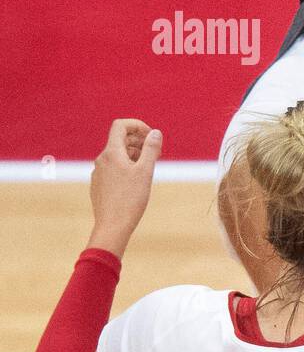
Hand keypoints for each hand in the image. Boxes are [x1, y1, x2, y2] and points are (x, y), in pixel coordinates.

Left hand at [88, 120, 162, 257]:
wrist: (112, 225)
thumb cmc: (130, 199)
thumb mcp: (145, 171)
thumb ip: (150, 149)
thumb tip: (155, 133)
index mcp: (112, 153)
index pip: (120, 126)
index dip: (137, 125)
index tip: (151, 136)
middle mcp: (102, 160)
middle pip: (120, 140)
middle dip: (139, 141)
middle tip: (157, 153)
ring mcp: (99, 172)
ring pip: (117, 155)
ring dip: (134, 155)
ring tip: (148, 167)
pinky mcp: (99, 184)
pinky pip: (113, 168)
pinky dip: (126, 167)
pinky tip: (136, 182)